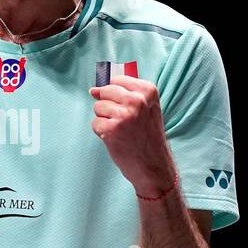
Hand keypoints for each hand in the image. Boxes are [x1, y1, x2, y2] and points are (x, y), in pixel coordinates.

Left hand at [89, 74, 175, 194]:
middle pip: (105, 91)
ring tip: (121, 131)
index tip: (124, 105)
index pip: (117, 80)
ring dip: (105, 120)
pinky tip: (116, 139)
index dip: (115, 93)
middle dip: (108, 106)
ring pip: (98, 107)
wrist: (154, 167)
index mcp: (148, 91)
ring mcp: (123, 115)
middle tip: (123, 122)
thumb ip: (126, 95)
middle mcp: (136, 100)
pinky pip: (95, 123)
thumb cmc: (149, 138)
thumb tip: (93, 89)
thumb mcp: (148, 109)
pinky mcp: (111, 129)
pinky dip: (102, 132)